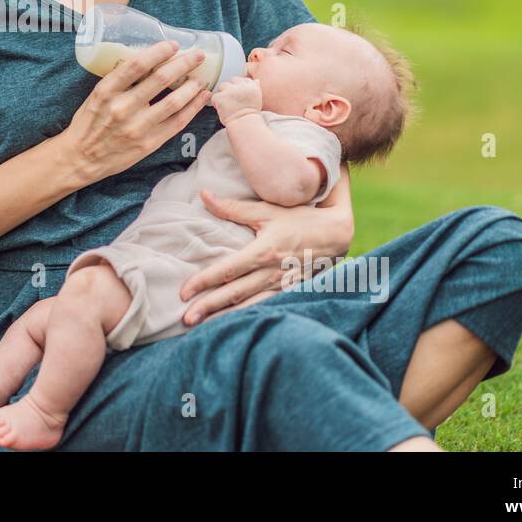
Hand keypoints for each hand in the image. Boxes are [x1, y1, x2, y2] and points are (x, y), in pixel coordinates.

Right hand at [58, 40, 211, 186]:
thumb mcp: (97, 95)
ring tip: (201, 78)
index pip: (137, 65)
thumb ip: (119, 81)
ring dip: (191, 87)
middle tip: (198, 56)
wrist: (81, 158)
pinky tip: (201, 98)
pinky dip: (192, 108)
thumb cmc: (88, 123)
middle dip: (183, 64)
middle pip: (160, 80)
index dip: (158, 52)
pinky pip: (177, 122)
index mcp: (107, 91)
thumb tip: (150, 61)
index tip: (173, 44)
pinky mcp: (148, 143)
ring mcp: (137, 127)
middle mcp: (122, 108)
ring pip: (173, 102)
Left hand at [176, 188, 353, 326]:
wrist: (337, 233)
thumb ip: (232, 207)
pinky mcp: (290, 292)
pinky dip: (246, 317)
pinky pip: (265, 307)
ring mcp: (282, 285)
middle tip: (185, 319)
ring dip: (224, 317)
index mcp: (263, 252)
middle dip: (208, 307)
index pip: (227, 270)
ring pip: (248, 305)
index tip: (184, 292)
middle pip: (234, 293)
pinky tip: (232, 325)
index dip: (203, 281)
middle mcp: (272, 273)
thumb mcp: (267, 210)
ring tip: (201, 327)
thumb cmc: (299, 218)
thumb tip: (203, 194)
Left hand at [209, 74, 262, 125]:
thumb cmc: (250, 115)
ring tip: (227, 105)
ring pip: (222, 86)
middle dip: (230, 89)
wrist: (244, 125)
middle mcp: (240, 86)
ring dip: (223, 94)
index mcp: (251, 86)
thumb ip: (255, 87)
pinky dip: (216, 103)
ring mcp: (229, 91)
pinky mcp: (220, 97)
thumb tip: (255, 80)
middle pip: (232, 81)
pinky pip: (215, 96)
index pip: (242, 79)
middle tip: (232, 101)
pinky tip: (222, 109)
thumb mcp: (257, 99)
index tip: (238, 95)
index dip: (238, 87)